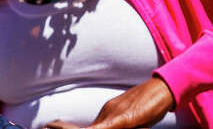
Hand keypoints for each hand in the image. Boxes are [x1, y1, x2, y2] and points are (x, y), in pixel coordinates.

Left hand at [44, 76, 174, 128]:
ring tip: (55, 126)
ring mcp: (115, 116)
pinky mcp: (125, 119)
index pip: (81, 127)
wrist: (164, 88)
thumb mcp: (130, 118)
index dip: (64, 128)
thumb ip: (116, 124)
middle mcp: (107, 114)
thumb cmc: (149, 104)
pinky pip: (106, 128)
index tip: (50, 125)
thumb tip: (99, 127)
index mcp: (106, 115)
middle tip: (48, 126)